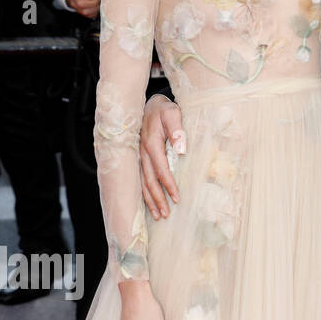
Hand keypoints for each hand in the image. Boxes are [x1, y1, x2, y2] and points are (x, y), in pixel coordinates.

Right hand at [140, 95, 183, 218]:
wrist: (151, 104)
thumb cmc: (164, 109)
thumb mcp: (173, 113)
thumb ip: (178, 130)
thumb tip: (181, 150)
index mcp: (152, 144)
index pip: (161, 169)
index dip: (168, 185)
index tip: (177, 198)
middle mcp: (142, 153)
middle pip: (149, 181)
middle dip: (157, 199)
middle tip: (165, 215)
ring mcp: (139, 157)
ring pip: (142, 183)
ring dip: (150, 200)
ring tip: (158, 215)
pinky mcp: (139, 158)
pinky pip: (140, 179)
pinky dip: (144, 193)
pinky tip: (150, 204)